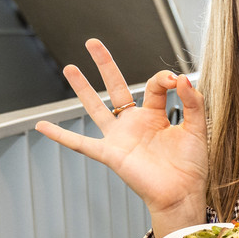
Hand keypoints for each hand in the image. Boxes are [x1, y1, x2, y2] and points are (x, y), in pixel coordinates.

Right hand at [35, 39, 208, 237]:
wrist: (182, 195)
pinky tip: (41, 126)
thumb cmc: (191, 167)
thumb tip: (182, 77)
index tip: (175, 80)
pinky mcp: (110, 154)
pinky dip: (60, 135)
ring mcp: (120, 138)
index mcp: (155, 117)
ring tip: (69, 68)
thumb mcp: (197, 129)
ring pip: (96, 108)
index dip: (164, 78)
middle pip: (116, 87)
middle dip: (105, 64)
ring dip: (82, 88)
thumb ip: (192, 102)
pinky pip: (80, 144)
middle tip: (92, 43)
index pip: (154, 86)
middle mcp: (134, 124)